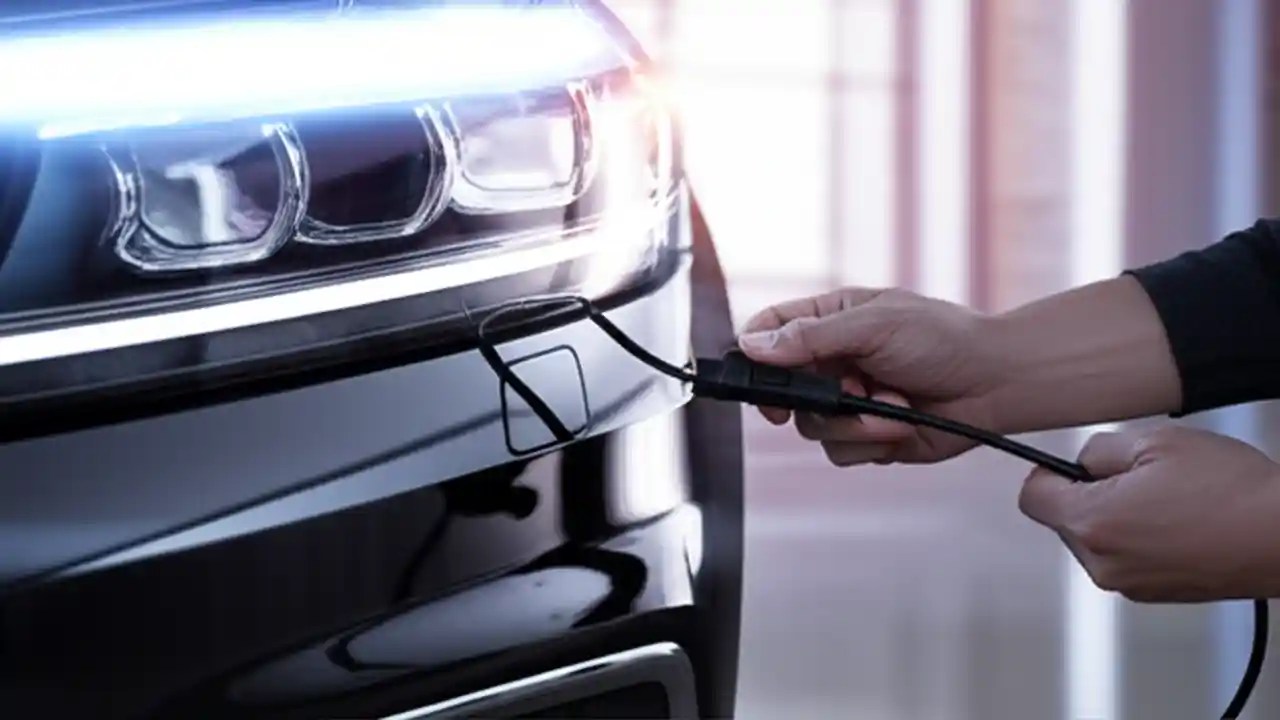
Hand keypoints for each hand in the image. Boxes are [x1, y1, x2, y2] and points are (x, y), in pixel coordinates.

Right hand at [737, 287, 1000, 464]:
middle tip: (828, 398)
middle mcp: (833, 362)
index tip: (755, 375)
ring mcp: (848, 400)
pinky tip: (897, 423)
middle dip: (806, 400)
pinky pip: (839, 450)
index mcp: (831, 320)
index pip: (771, 330)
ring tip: (889, 404)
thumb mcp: (874, 325)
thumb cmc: (946, 340)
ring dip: (850, 422)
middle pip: (782, 388)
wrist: (996, 384)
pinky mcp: (866, 435)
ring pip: (810, 425)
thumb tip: (754, 345)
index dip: (754, 353)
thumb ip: (812, 336)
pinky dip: (868, 442)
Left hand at [1020, 426, 1279, 601]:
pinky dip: (1138, 540)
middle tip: (1137, 478)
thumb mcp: (1155, 443)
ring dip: (1115, 518)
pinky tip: (1177, 523)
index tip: (1070, 465)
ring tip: (1165, 500)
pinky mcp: (1152, 595)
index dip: (1047, 474)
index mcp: (1092, 523)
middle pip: (1062, 521)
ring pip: (1094, 540)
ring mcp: (1126, 584)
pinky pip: (1123, 559)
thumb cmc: (1230, 489)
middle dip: (1087, 496)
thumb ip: (1099, 450)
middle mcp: (1101, 562)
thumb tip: (1078, 462)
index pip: (1031, 498)